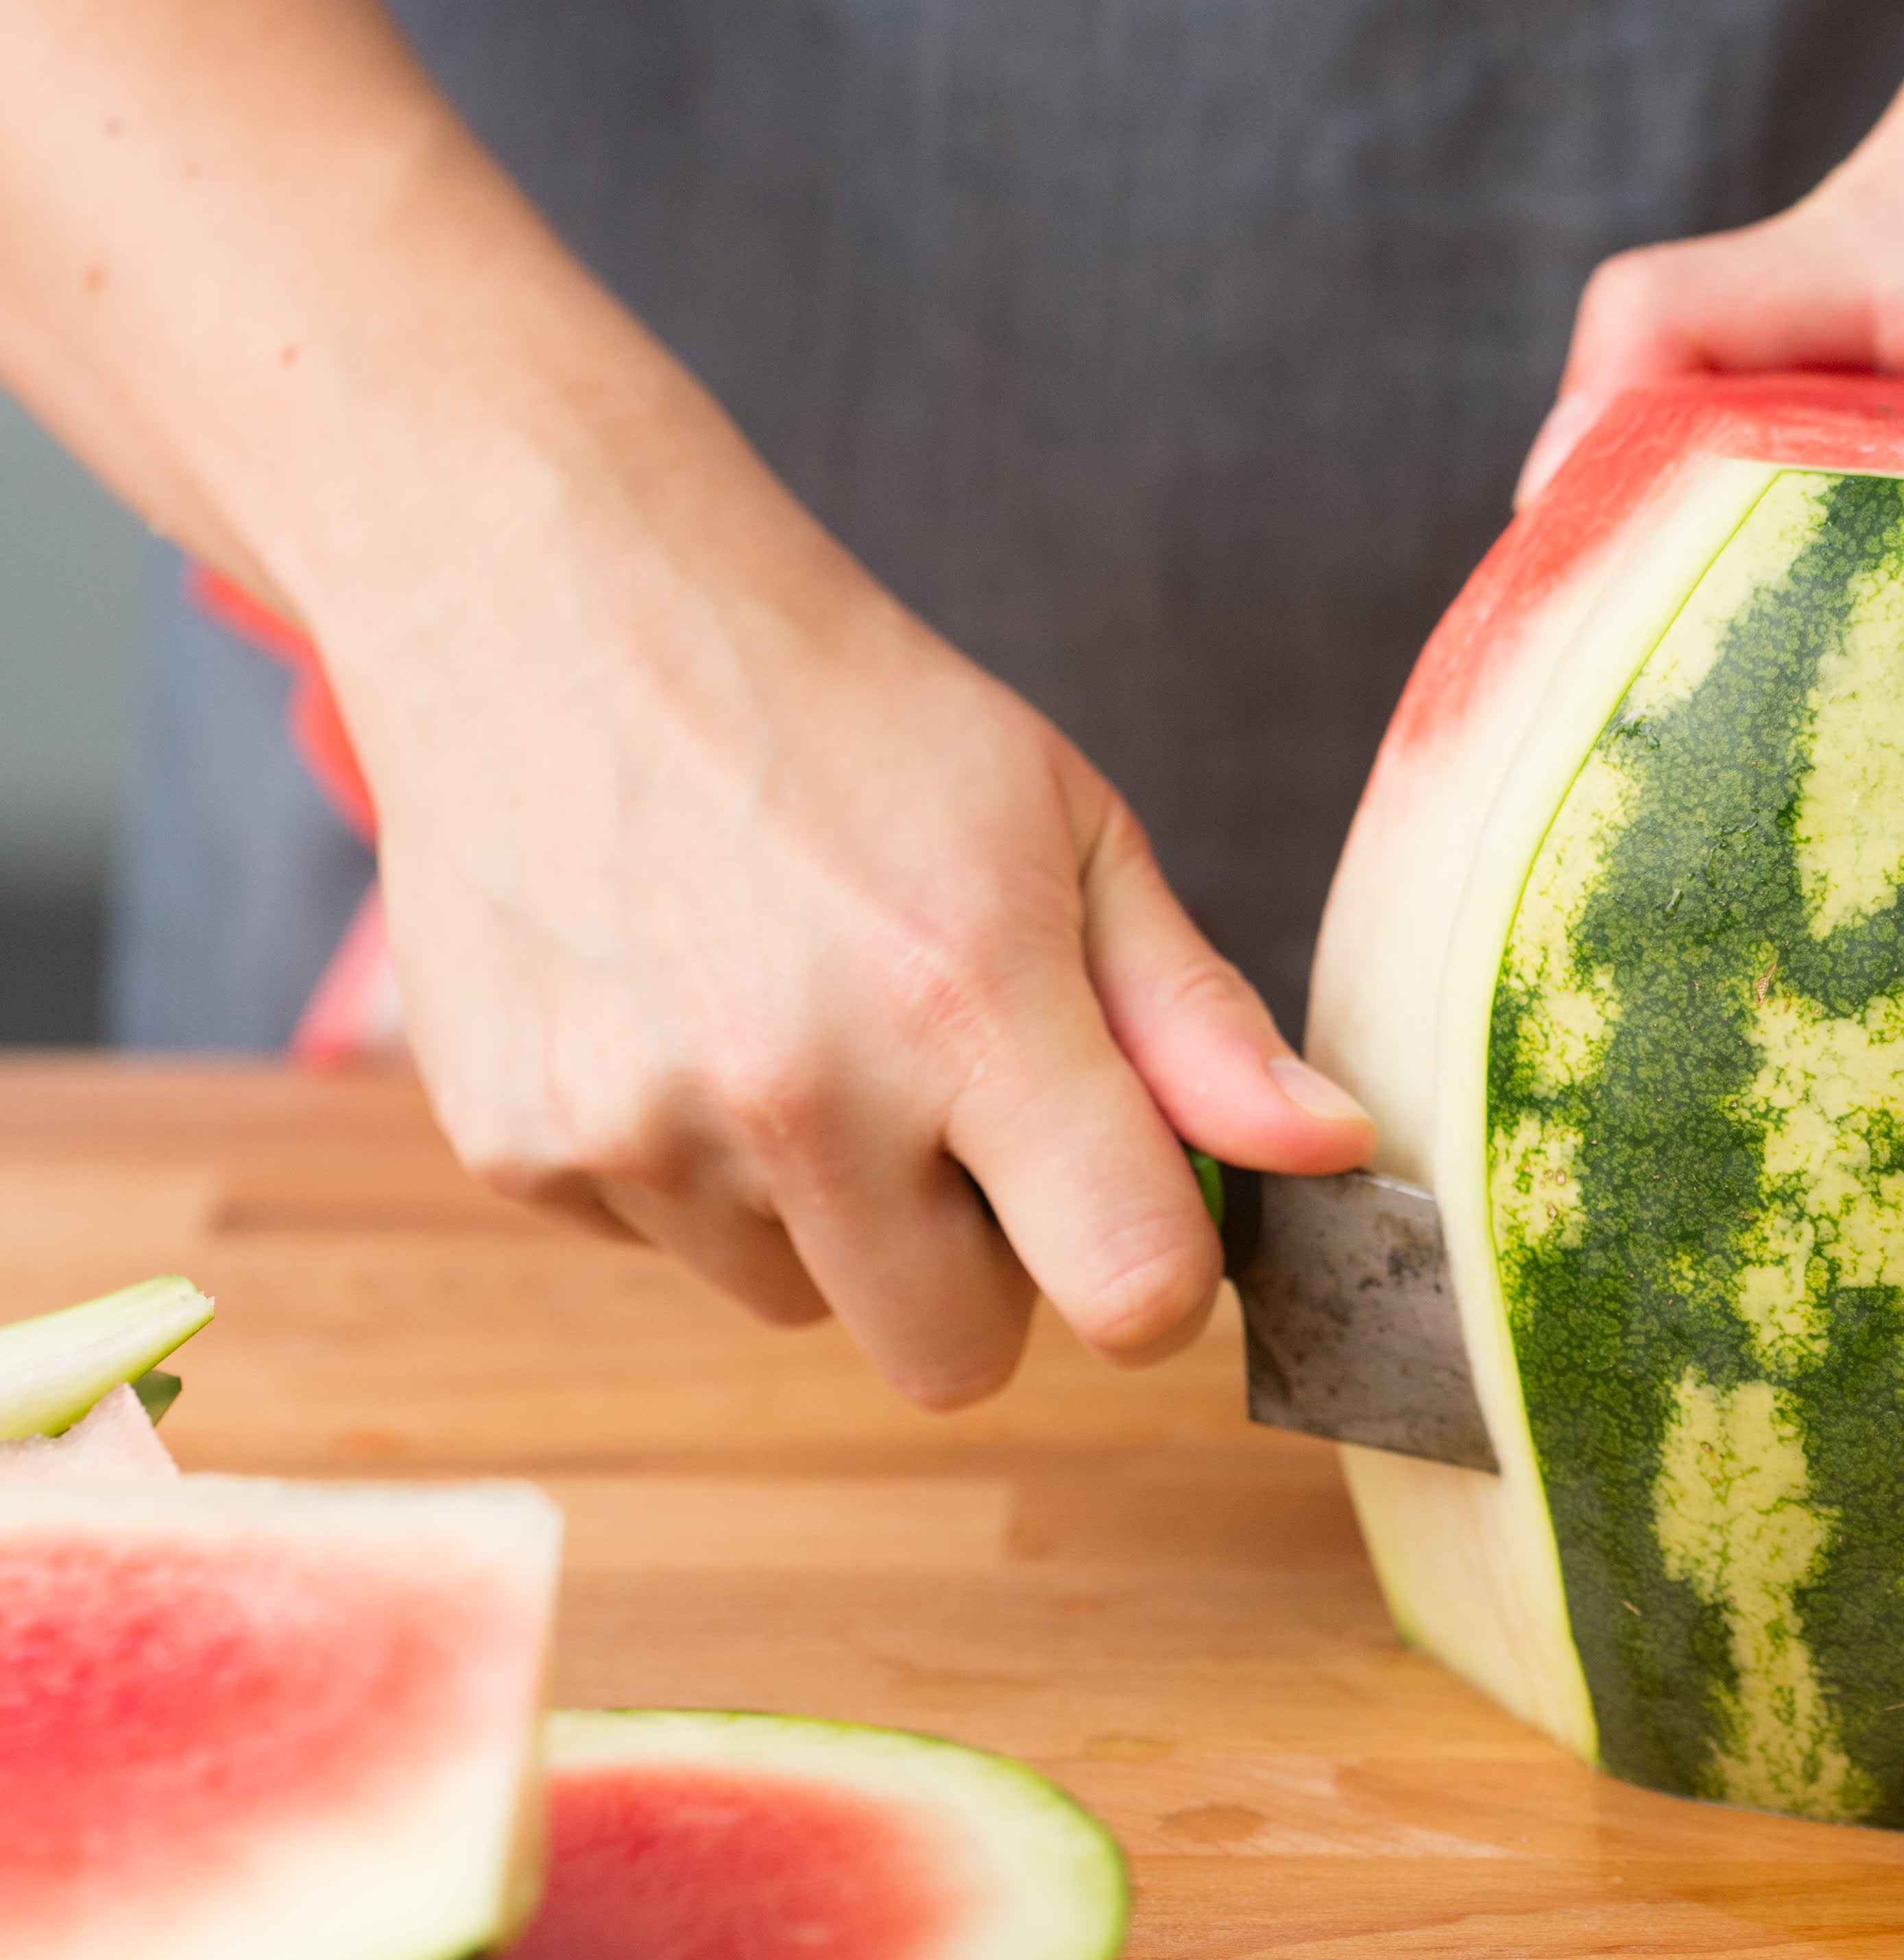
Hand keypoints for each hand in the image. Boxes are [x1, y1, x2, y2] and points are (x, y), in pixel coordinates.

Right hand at [337, 421, 1372, 1405]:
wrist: (549, 600)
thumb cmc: (840, 708)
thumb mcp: (1064, 819)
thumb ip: (1194, 1015)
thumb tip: (1331, 1153)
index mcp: (965, 1002)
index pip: (1132, 1296)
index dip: (1154, 1273)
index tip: (1130, 1198)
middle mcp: (795, 1092)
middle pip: (956, 1359)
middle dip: (983, 1263)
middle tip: (948, 1098)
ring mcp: (637, 1134)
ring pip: (805, 1302)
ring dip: (829, 1211)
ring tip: (795, 1018)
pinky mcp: (516, 1150)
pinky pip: (667, 1251)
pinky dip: (693, 1169)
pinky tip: (678, 1012)